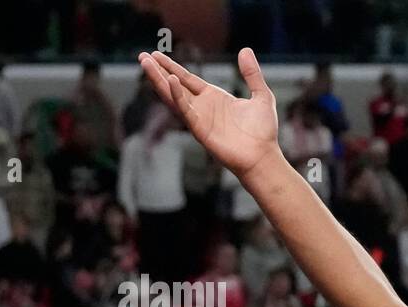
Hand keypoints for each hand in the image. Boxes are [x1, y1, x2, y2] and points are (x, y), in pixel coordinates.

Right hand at [138, 48, 279, 179]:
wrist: (264, 156)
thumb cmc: (263, 132)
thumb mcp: (261, 96)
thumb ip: (252, 74)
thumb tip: (245, 50)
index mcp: (213, 98)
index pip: (187, 79)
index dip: (171, 67)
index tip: (156, 55)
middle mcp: (203, 107)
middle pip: (175, 86)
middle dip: (158, 71)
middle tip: (142, 56)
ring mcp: (200, 119)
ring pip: (173, 96)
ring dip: (159, 80)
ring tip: (146, 64)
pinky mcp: (201, 130)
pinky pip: (186, 111)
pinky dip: (177, 96)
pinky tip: (170, 81)